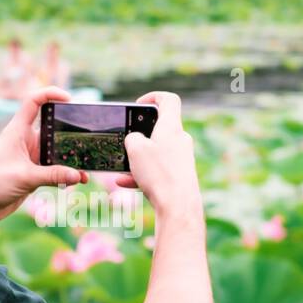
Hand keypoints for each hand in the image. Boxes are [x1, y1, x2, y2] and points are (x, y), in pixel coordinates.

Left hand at [0, 87, 86, 239]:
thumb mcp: (25, 176)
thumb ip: (54, 175)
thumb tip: (79, 175)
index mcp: (18, 131)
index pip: (34, 102)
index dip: (51, 94)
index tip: (69, 99)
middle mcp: (25, 141)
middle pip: (52, 129)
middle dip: (70, 133)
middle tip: (88, 138)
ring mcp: (30, 158)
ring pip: (56, 153)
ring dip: (70, 159)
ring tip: (87, 167)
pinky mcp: (32, 175)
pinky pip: (54, 171)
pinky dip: (65, 175)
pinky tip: (77, 181)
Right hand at [118, 92, 201, 219]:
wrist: (178, 206)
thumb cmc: (159, 174)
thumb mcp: (135, 149)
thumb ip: (132, 138)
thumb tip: (134, 140)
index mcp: (171, 127)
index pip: (168, 100)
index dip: (153, 97)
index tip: (138, 105)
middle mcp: (180, 140)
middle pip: (160, 128)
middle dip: (140, 134)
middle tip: (126, 140)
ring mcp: (181, 158)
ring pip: (156, 152)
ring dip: (138, 157)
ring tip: (121, 166)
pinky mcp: (179, 175)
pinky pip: (157, 169)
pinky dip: (141, 173)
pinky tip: (124, 182)